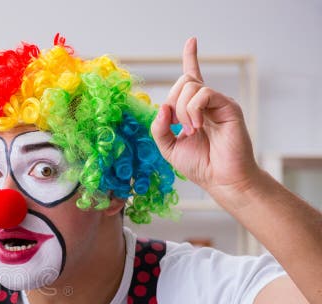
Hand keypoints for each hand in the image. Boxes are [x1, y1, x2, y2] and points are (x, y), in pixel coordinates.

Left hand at [151, 38, 262, 197]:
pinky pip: (203, 94)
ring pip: (190, 86)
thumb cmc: (199, 164)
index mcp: (193, 109)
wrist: (221, 179)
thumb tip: (161, 107)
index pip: (192, 76)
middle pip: (183, 81)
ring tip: (191, 131)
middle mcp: (206, 102)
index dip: (191, 57)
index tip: (192, 40)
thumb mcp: (168, 147)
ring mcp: (218, 103)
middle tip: (180, 127)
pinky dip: (194, 110)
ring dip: (183, 110)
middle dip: (173, 103)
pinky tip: (198, 127)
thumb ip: (159, 128)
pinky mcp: (228, 107)